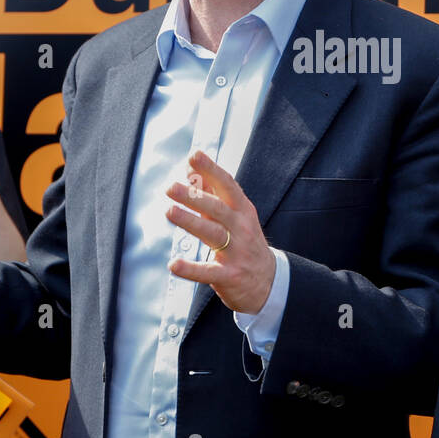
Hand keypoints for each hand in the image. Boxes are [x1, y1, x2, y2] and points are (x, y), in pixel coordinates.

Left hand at [165, 150, 274, 313]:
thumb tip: (191, 169)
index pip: (227, 186)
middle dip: (195, 196)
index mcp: (242, 210)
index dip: (211, 170)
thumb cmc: (245, 242)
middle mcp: (241, 228)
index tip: (194, 156)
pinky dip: (191, 269)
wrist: (268, 281)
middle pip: (217, 208)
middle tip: (171, 187)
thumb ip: (212, 194)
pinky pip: (208, 271)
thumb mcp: (235, 216)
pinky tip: (174, 264)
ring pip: (212, 234)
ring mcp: (237, 252)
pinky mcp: (229, 275)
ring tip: (170, 211)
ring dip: (191, 222)